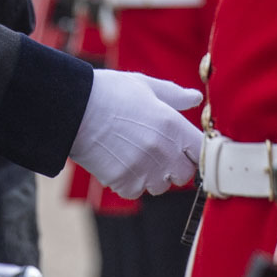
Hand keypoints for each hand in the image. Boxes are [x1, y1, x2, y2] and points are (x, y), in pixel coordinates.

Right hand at [69, 69, 201, 197]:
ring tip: (133, 155)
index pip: (203, 152)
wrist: (74, 108)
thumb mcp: (144, 85)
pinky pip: (136, 191)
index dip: (195, 151)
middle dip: (174, 166)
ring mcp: (144, 169)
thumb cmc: (109, 92)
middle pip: (184, 175)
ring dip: (152, 176)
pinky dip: (129, 182)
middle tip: (155, 151)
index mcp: (173, 125)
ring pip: (160, 186)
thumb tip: (196, 98)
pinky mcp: (124, 182)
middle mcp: (163, 151)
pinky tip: (117, 162)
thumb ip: (173, 95)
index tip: (184, 148)